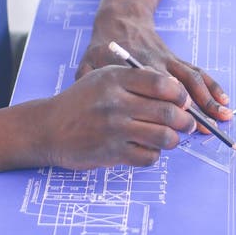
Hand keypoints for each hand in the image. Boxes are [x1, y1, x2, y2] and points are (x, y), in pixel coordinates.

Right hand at [35, 64, 196, 168]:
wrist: (48, 127)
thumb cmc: (82, 101)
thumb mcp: (105, 78)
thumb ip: (137, 79)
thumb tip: (176, 90)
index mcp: (116, 78)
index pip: (161, 84)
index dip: (180, 94)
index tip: (183, 100)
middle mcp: (116, 102)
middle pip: (167, 112)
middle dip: (185, 120)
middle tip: (188, 123)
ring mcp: (114, 129)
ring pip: (162, 136)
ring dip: (174, 139)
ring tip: (172, 137)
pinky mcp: (111, 152)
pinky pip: (148, 156)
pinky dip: (154, 154)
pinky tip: (149, 149)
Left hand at [77, 5, 232, 123]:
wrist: (121, 19)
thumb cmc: (102, 47)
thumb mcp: (88, 63)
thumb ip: (87, 84)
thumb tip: (84, 109)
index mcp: (135, 68)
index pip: (155, 87)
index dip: (168, 105)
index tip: (178, 125)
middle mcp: (157, 64)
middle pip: (180, 86)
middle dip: (195, 107)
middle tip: (207, 129)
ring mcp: (169, 61)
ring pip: (193, 79)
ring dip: (210, 98)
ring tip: (224, 117)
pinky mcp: (176, 60)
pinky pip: (197, 72)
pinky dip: (212, 85)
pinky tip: (224, 100)